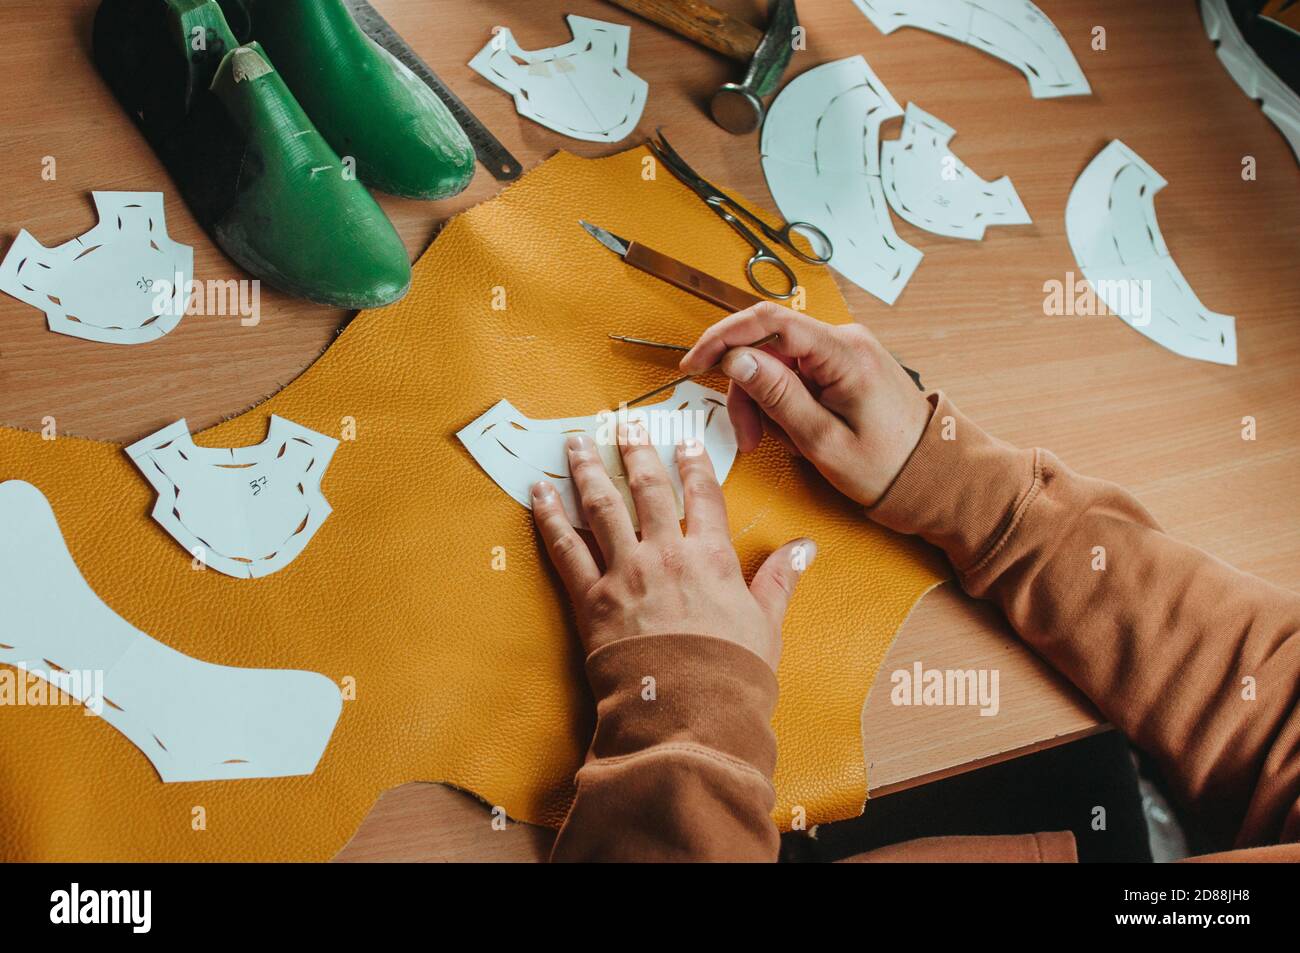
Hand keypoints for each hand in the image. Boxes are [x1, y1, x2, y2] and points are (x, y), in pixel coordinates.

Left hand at [530, 423, 813, 670]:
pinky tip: (539, 492)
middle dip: (635, 450)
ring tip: (574, 442)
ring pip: (603, 506)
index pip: (703, 496)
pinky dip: (550, 517)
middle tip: (623, 422)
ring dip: (587, 469)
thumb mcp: (767, 624)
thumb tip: (805, 547)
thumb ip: (780, 579)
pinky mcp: (591, 598)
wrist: (686, 711)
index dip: (694, 464)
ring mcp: (625, 572)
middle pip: (648, 489)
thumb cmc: (730, 673)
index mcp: (710, 557)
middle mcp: (665, 553)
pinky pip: (566, 548)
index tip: (685, 439)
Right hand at [680, 302, 931, 506]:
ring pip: (777, 362)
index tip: (693, 364)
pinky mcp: (843, 364)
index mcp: (844, 353)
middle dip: (746, 389)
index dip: (722, 338)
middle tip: (748, 437)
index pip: (769, 322)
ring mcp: (845, 350)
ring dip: (763, 401)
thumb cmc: (886, 466)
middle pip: (768, 347)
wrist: (930, 475)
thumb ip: (777, 396)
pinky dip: (782, 400)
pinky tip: (792, 429)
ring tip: (772, 442)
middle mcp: (845, 340)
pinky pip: (796, 372)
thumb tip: (737, 358)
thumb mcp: (822, 440)